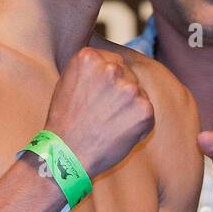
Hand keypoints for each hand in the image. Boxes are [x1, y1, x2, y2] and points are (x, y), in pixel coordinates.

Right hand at [44, 47, 154, 177]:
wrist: (67, 154)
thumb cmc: (65, 122)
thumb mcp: (68, 83)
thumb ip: (92, 70)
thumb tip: (113, 66)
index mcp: (89, 57)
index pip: (114, 62)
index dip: (109, 83)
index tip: (100, 98)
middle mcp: (111, 68)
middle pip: (128, 76)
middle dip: (121, 94)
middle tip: (103, 115)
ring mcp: (129, 88)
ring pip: (139, 95)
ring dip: (130, 109)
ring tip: (108, 126)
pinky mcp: (144, 109)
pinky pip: (147, 114)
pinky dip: (138, 126)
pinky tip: (118, 135)